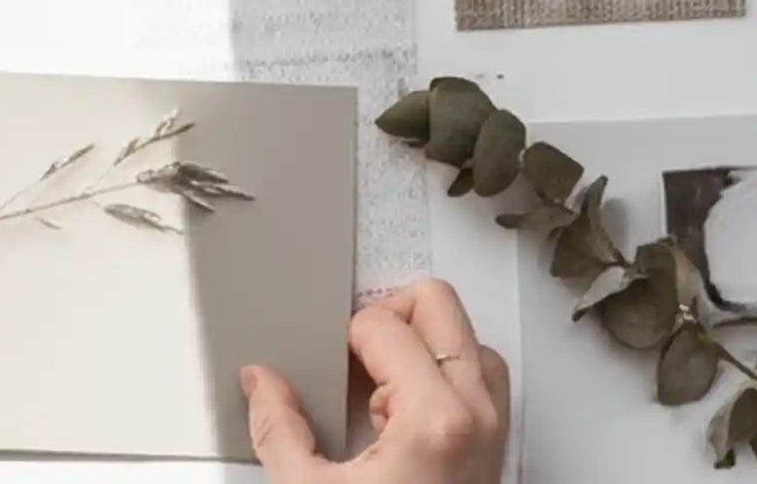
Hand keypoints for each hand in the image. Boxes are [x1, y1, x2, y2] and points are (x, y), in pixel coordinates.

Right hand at [241, 279, 508, 483]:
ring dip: (422, 345)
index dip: (341, 333)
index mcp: (434, 419)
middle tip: (352, 348)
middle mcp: (477, 416)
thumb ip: (277, 427)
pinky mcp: (495, 450)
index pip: (384, 325)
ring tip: (377, 385)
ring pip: (468, 341)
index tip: (321, 355)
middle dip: (389, 314)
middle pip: (441, 307)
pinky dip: (442, 375)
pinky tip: (398, 409)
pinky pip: (478, 381)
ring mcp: (493, 432)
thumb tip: (261, 383)